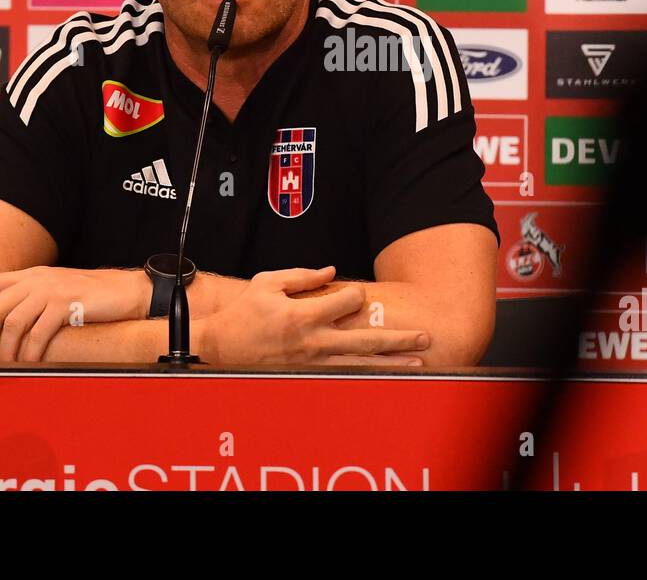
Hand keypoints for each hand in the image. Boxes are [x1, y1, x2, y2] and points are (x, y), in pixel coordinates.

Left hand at [0, 266, 148, 361]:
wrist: (126, 290)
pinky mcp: (67, 305)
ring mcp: (51, 291)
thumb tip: (7, 324)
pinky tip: (30, 364)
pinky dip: (30, 353)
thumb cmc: (92, 295)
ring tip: (5, 366)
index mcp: (30, 274)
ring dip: (4, 350)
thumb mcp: (56, 289)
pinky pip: (38, 333)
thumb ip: (32, 298)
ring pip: (12, 323)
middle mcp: (36, 279)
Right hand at [203, 266, 430, 365]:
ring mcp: (312, 362)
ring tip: (417, 363)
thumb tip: (333, 272)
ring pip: (360, 363)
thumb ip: (303, 276)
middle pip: (365, 341)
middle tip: (424, 337)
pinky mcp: (308, 373)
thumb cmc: (245, 312)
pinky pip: (344, 374)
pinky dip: (367, 374)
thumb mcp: (268, 283)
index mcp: (303, 316)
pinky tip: (385, 374)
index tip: (353, 293)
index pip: (347, 302)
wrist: (222, 346)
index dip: (356, 294)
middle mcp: (312, 342)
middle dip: (397, 339)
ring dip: (390, 363)